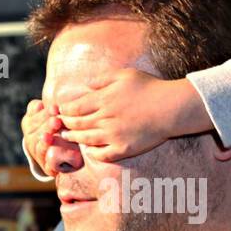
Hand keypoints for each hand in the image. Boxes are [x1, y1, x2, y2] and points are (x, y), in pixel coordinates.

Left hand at [57, 71, 211, 162]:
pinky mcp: (123, 148)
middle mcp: (105, 118)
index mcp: (103, 99)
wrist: (171, 108)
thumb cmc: (149, 88)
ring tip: (68, 136)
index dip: (64, 111)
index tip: (60, 111)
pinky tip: (90, 150)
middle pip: (77, 124)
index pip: (74, 108)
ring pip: (86, 139)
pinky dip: (93, 153)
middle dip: (66, 124)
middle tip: (60, 125)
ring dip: (74, 138)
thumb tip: (86, 85)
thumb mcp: (124, 75)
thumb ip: (102, 79)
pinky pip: (102, 154)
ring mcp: (113, 135)